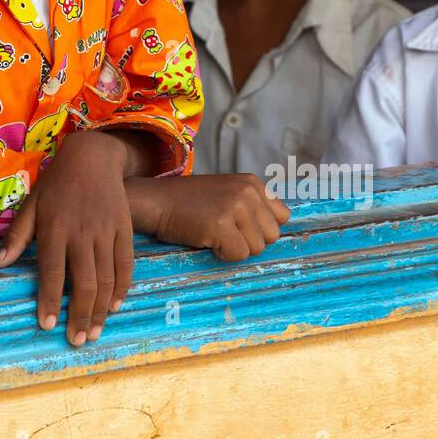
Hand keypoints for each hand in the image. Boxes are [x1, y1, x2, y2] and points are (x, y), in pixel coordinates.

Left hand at [0, 131, 134, 345]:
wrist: (92, 157)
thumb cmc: (56, 184)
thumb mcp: (31, 205)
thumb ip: (16, 236)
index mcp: (54, 228)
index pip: (52, 273)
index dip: (51, 301)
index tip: (48, 326)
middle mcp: (81, 232)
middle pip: (83, 282)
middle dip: (80, 316)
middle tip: (77, 341)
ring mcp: (106, 231)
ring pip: (106, 278)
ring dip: (101, 310)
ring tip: (95, 333)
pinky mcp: (124, 228)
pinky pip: (126, 264)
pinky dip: (122, 287)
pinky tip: (115, 305)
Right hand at [127, 173, 289, 260]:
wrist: (155, 200)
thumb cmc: (188, 204)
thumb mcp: (227, 194)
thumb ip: (252, 207)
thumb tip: (275, 234)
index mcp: (252, 183)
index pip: (282, 217)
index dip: (261, 228)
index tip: (239, 226)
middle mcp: (247, 191)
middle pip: (272, 236)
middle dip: (250, 240)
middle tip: (223, 231)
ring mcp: (235, 206)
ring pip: (256, 248)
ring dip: (235, 248)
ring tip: (213, 233)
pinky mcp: (221, 224)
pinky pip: (238, 255)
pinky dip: (222, 254)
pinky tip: (206, 239)